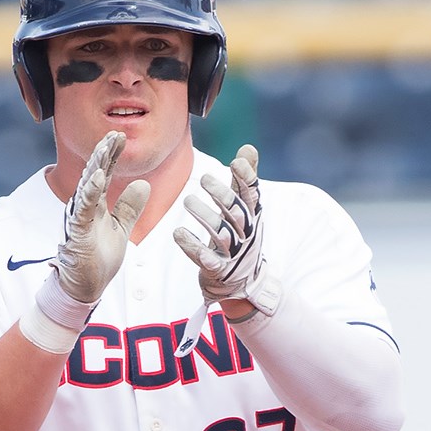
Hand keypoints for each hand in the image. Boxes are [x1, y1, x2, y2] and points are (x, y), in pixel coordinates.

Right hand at [55, 131, 151, 303]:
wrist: (85, 287)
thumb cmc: (98, 258)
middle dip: (104, 152)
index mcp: (96, 204)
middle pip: (95, 173)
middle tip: (116, 133)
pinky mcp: (78, 231)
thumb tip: (143, 184)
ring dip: (97, 164)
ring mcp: (80, 218)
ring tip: (106, 146)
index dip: (112, 154)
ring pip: (88, 185)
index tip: (121, 136)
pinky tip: (98, 175)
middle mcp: (86, 206)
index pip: (104, 173)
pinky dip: (91, 191)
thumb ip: (129, 207)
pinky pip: (84, 207)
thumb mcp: (121, 228)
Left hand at [173, 144, 276, 322]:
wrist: (242, 282)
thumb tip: (248, 148)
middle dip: (223, 195)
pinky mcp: (218, 270)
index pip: (252, 196)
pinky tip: (177, 234)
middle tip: (204, 178)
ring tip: (187, 201)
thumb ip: (245, 181)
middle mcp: (246, 235)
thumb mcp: (246, 210)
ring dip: (205, 217)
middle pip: (238, 213)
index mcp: (253, 217)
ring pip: (222, 234)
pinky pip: (206, 259)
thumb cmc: (240, 237)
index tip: (236, 162)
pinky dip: (193, 247)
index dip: (246, 179)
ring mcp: (233, 254)